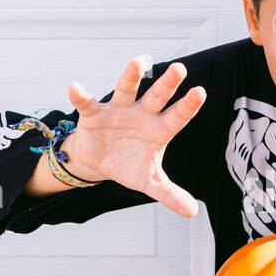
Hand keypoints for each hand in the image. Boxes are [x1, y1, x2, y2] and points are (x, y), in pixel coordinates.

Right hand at [60, 56, 206, 218]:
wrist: (98, 162)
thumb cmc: (129, 165)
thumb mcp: (149, 181)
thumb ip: (169, 194)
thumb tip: (192, 213)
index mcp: (159, 129)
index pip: (177, 116)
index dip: (188, 106)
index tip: (200, 92)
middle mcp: (141, 114)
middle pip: (157, 96)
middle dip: (167, 83)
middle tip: (180, 68)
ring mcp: (118, 110)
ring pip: (126, 90)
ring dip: (131, 77)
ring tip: (137, 62)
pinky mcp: (94, 114)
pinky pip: (87, 103)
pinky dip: (80, 95)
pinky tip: (75, 87)